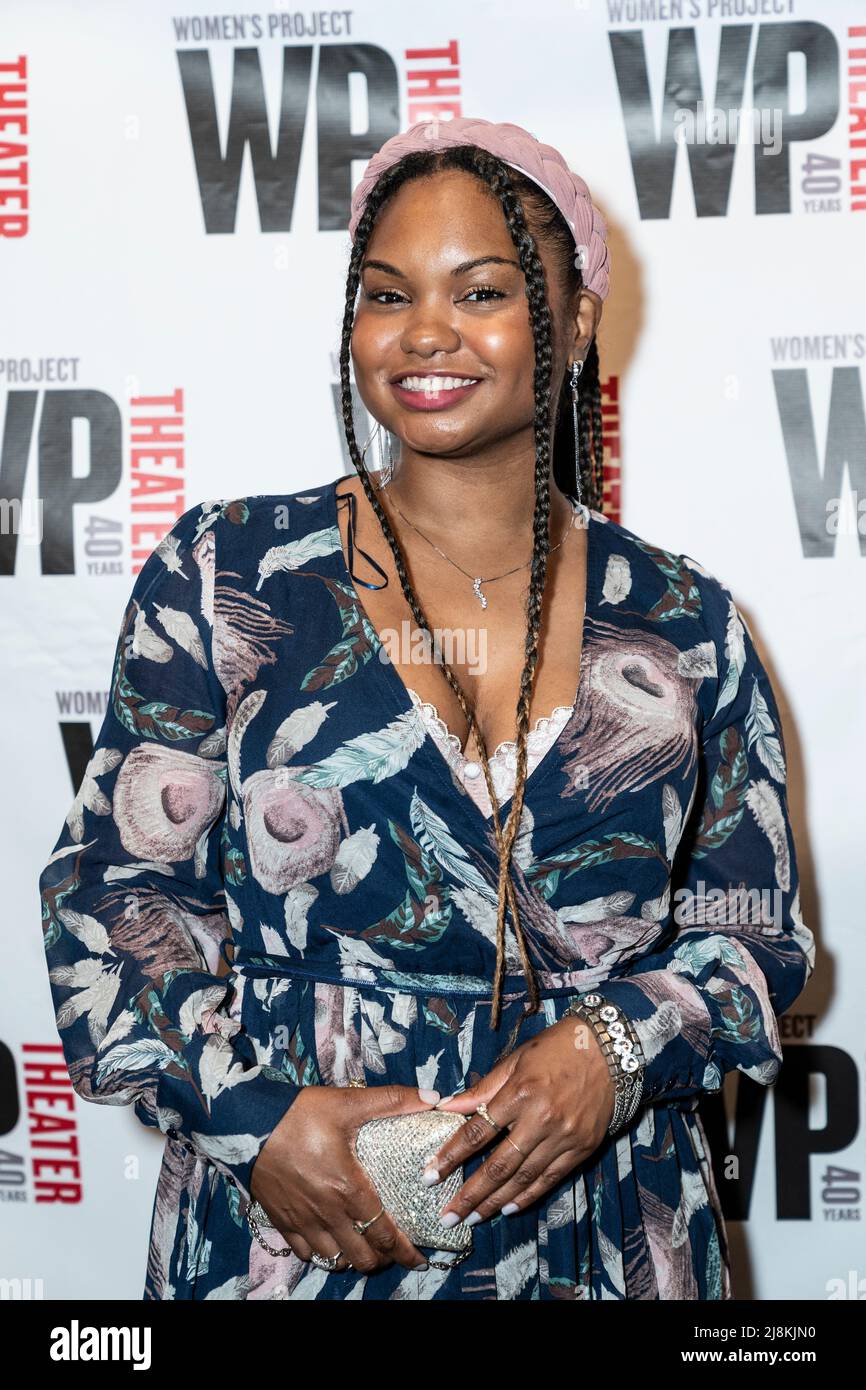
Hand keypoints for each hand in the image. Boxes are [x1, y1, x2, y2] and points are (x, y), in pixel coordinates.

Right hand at [249, 1083, 439, 1273]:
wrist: (249, 1123)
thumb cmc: (300, 1114)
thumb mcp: (348, 1103)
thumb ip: (393, 1101)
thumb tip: (434, 1098)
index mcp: (348, 1189)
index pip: (384, 1233)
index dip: (404, 1252)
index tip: (419, 1258)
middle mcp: (327, 1213)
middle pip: (362, 1257)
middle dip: (381, 1258)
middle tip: (391, 1247)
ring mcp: (302, 1221)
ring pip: (335, 1259)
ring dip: (352, 1256)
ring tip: (362, 1243)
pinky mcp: (281, 1221)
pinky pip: (306, 1253)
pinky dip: (322, 1253)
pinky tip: (329, 1240)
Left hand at [425, 1015, 615, 1227]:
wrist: (609, 1050)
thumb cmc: (556, 1049)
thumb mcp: (516, 1061)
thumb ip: (483, 1089)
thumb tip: (447, 1107)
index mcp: (520, 1093)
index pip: (477, 1132)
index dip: (451, 1157)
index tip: (430, 1176)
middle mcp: (541, 1119)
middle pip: (499, 1166)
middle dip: (470, 1194)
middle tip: (448, 1215)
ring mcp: (564, 1137)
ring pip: (523, 1179)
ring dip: (495, 1202)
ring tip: (472, 1218)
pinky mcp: (582, 1148)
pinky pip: (550, 1179)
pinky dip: (528, 1197)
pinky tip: (508, 1209)